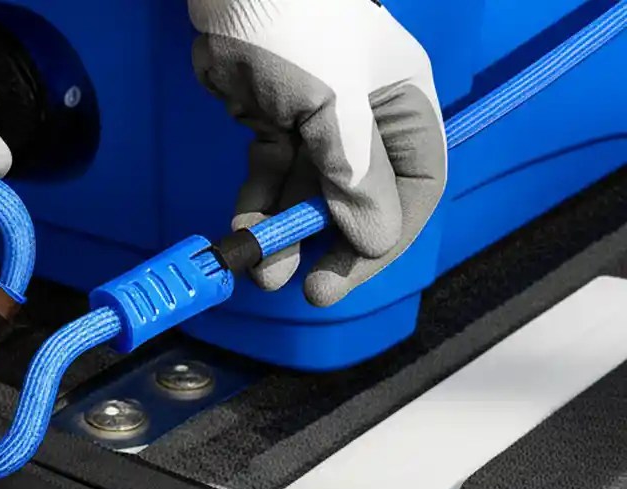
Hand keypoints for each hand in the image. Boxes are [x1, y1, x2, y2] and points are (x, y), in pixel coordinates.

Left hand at [189, 0, 446, 306]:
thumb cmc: (299, 30)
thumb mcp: (336, 107)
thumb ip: (356, 177)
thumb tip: (374, 242)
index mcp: (403, 111)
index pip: (415, 191)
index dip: (385, 240)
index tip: (347, 275)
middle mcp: (366, 124)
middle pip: (359, 204)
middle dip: (331, 247)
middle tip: (307, 290)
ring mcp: (317, 128)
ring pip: (308, 199)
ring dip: (287, 237)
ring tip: (261, 271)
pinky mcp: (272, 126)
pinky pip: (270, 180)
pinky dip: (258, 209)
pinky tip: (242, 235)